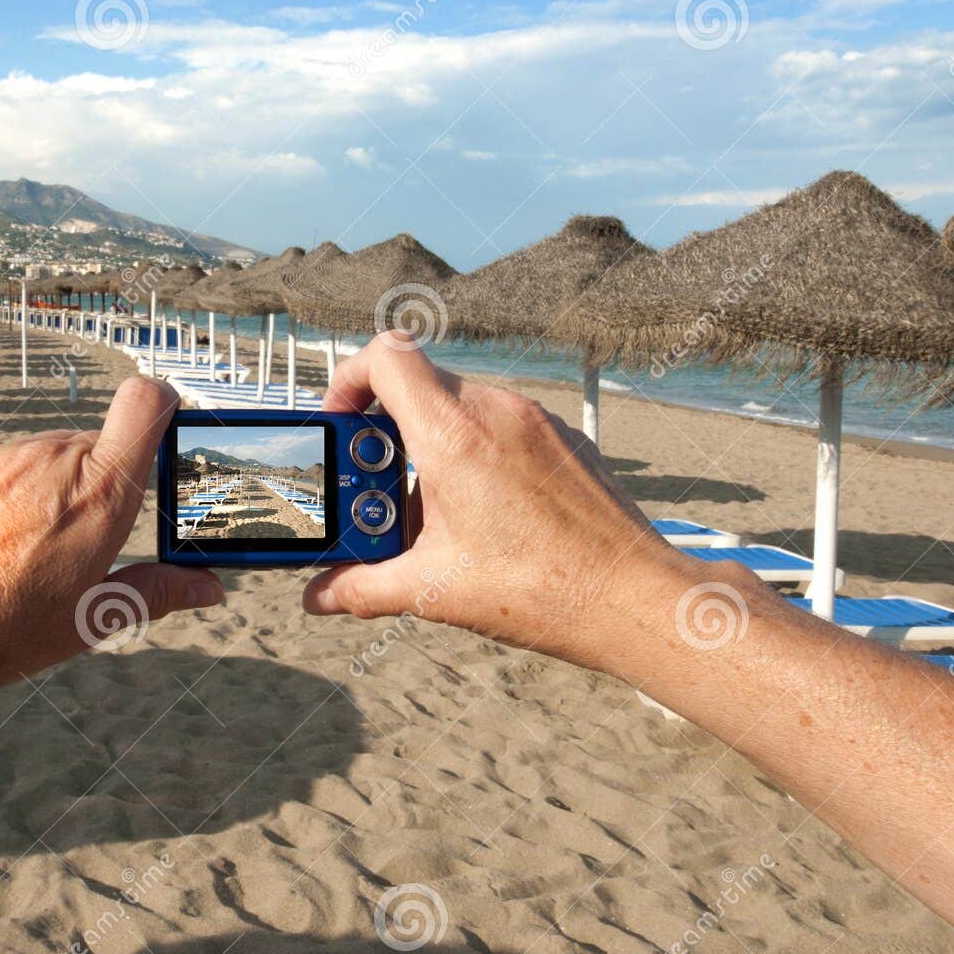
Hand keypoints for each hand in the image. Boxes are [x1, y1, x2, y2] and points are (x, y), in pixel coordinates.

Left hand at [0, 377, 221, 714]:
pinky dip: (3, 499)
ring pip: (47, 460)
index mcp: (99, 495)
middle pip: (97, 445)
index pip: (148, 402)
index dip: (164, 407)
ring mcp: (0, 456)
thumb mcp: (87, 622)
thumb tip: (209, 587)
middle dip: (100, 485)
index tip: (165, 437)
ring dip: (50, 496)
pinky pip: (1, 468)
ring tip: (20, 560)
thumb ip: (154, 592)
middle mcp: (53, 459)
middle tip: (83, 546)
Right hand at [302, 333, 751, 673]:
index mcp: (454, 436)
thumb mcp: (434, 591)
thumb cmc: (541, 591)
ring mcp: (535, 421)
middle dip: (386, 432)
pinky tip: (482, 515)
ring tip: (430, 514)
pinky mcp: (564, 438)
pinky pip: (502, 426)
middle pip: (419, 385)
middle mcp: (496, 412)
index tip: (343, 424)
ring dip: (431, 447)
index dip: (350, 378)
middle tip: (377, 489)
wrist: (634, 598)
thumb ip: (364, 587)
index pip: (387, 355)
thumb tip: (320, 596)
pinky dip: (475, 455)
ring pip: (461, 407)